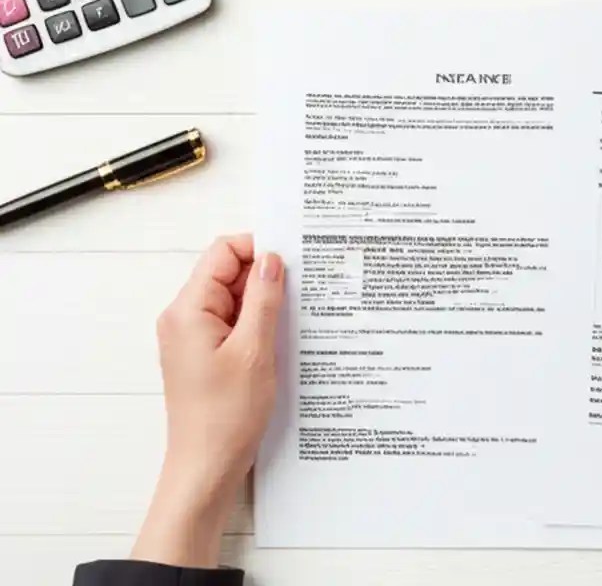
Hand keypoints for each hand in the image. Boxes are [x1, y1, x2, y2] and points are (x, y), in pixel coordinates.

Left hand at [131, 234, 283, 567]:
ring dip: (263, 303)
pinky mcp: (203, 355)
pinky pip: (232, 323)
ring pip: (232, 300)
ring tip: (294, 320)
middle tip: (305, 290)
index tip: (294, 259)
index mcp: (188, 310)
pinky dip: (257, 324)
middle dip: (264, 277)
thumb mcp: (254, 350)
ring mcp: (192, 337)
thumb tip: (272, 259)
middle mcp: (183, 318)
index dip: (258, 249)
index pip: (222, 253)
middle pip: (226, 274)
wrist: (207, 467)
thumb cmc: (227, 416)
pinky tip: (280, 340)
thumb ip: (263, 299)